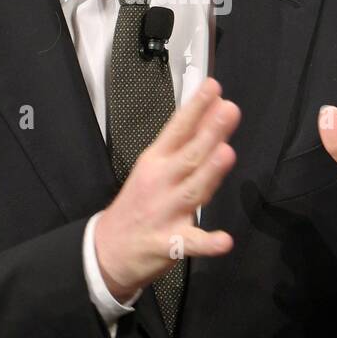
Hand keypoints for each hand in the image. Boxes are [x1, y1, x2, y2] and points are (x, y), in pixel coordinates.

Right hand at [94, 77, 238, 300]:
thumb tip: (212, 110)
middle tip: (229, 110)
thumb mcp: (154, 167)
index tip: (213, 87)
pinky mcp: (168, 243)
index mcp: (156, 161)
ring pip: (191, 190)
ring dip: (209, 173)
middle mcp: (160, 182)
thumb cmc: (138, 202)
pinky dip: (207, 243)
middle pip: (188, 155)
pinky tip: (224, 240)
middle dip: (209, 132)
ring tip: (227, 153)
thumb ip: (185, 143)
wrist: (107, 250)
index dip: (195, 108)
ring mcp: (164, 213)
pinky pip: (190, 243)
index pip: (177, 129)